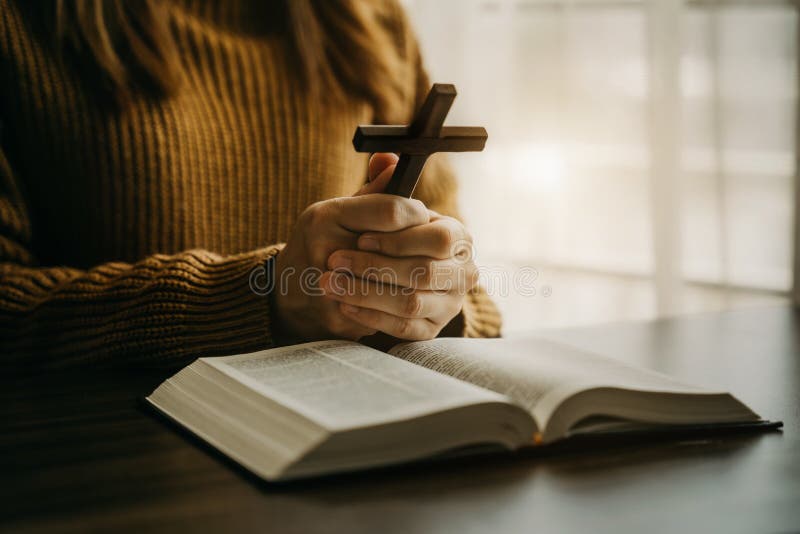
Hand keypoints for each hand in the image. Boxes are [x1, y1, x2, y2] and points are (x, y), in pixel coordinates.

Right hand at [272, 155, 429, 341]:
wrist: (288, 290)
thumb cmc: (324, 241)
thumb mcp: (341, 210)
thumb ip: (373, 191)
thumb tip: (396, 162)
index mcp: (326, 216)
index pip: (391, 210)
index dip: (416, 214)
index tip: (423, 216)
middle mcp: (323, 248)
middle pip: (396, 248)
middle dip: (419, 247)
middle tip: (427, 247)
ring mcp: (329, 286)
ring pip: (395, 284)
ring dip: (415, 277)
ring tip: (419, 269)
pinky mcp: (338, 314)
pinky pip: (386, 309)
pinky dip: (402, 302)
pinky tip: (406, 293)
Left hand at [319, 154, 478, 340]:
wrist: (361, 285)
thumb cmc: (369, 242)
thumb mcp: (368, 214)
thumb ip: (379, 191)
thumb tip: (386, 159)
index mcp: (456, 236)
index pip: (440, 237)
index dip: (398, 238)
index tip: (361, 237)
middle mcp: (462, 271)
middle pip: (426, 272)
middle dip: (375, 266)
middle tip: (334, 260)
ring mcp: (450, 303)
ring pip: (411, 301)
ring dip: (365, 291)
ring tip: (329, 282)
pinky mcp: (430, 329)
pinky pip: (404, 328)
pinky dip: (371, 315)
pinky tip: (344, 304)